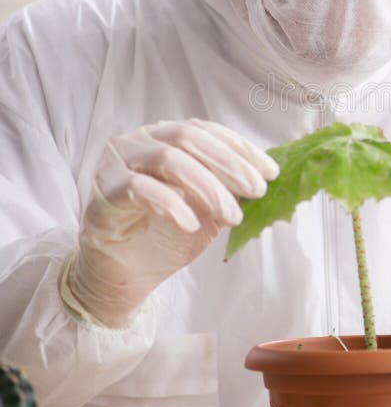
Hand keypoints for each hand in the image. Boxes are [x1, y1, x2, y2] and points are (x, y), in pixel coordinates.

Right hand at [64, 119, 278, 326]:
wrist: (124, 275)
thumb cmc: (166, 234)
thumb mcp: (209, 208)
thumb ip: (230, 188)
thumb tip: (266, 177)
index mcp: (164, 137)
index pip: (207, 131)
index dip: (242, 149)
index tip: (271, 172)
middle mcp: (139, 141)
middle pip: (189, 138)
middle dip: (230, 164)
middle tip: (256, 191)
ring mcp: (117, 164)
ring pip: (169, 159)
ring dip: (208, 187)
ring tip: (231, 216)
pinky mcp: (104, 193)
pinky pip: (139, 188)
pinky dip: (172, 204)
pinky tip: (191, 224)